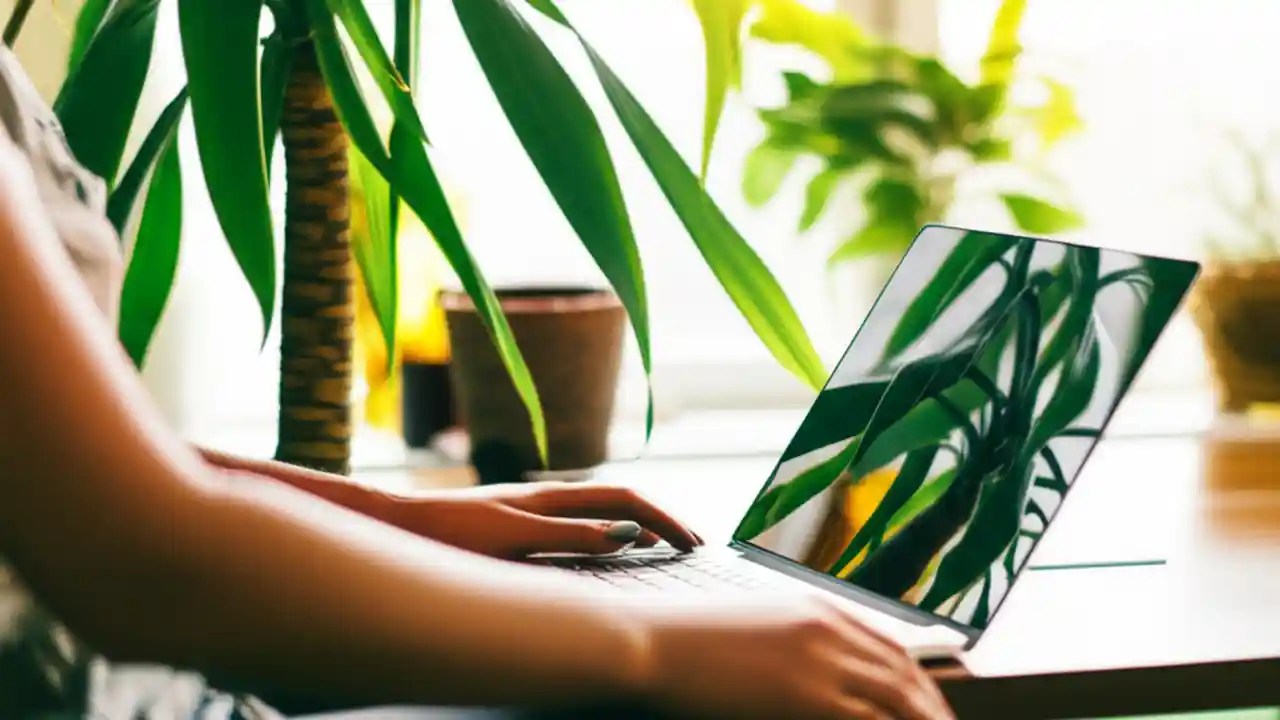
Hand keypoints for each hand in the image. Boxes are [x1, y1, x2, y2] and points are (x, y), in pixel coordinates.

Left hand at [381, 481, 703, 559]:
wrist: (396, 524)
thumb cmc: (449, 532)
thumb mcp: (514, 539)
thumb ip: (569, 536)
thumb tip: (627, 534)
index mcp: (551, 497)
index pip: (623, 499)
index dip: (663, 518)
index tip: (692, 542)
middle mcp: (547, 499)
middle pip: (618, 502)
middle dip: (659, 519)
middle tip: (692, 544)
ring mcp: (533, 510)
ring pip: (600, 512)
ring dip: (637, 526)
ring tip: (664, 545)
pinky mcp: (517, 526)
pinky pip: (579, 525)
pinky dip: (607, 534)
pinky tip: (609, 549)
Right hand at [636, 593, 953, 719]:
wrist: (647, 644)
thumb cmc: (682, 644)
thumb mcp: (749, 628)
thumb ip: (792, 646)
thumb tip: (806, 677)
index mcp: (818, 610)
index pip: (891, 650)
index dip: (918, 685)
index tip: (929, 710)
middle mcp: (831, 630)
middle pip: (906, 678)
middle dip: (931, 710)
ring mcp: (824, 662)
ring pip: (900, 704)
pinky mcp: (811, 697)